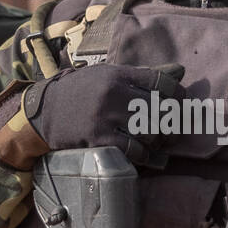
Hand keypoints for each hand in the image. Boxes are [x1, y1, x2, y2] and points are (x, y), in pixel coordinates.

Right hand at [23, 62, 185, 164]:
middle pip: (158, 108)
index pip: (160, 81)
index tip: (179, 101)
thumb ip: (143, 76)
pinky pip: (132, 150)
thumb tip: (182, 71)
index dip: (176, 93)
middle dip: (171, 121)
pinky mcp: (98, 138)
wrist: (45, 110)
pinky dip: (145, 155)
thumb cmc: (82, 91)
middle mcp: (113, 93)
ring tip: (160, 142)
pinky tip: (148, 156)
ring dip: (159, 140)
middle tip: (173, 128)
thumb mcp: (109, 75)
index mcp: (118, 74)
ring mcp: (105, 117)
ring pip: (149, 131)